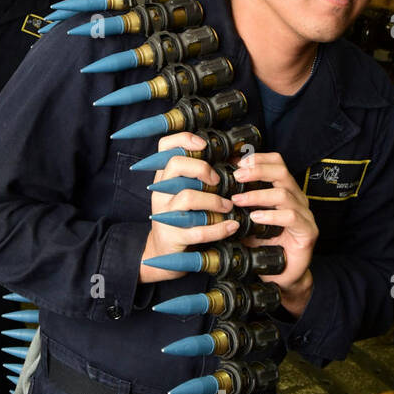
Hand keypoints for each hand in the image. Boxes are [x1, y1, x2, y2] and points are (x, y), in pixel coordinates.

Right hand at [140, 130, 238, 282]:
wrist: (162, 253)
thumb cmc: (181, 218)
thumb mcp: (183, 193)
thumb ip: (197, 177)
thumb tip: (231, 158)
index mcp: (164, 178)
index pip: (165, 147)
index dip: (184, 140)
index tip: (204, 145)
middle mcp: (161, 193)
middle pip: (175, 166)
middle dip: (202, 168)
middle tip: (218, 181)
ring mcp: (165, 215)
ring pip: (188, 197)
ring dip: (214, 200)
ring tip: (228, 206)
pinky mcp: (174, 236)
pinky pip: (199, 230)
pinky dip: (220, 228)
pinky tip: (232, 226)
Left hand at [230, 151, 316, 313]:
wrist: (283, 277)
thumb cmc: (265, 249)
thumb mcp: (247, 223)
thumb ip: (239, 207)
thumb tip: (216, 192)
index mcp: (286, 193)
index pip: (278, 164)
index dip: (259, 159)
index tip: (238, 163)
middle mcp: (297, 200)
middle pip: (282, 172)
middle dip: (258, 171)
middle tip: (237, 177)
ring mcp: (305, 215)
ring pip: (284, 194)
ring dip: (258, 194)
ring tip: (239, 201)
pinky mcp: (308, 232)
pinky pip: (290, 217)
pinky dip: (271, 216)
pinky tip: (255, 218)